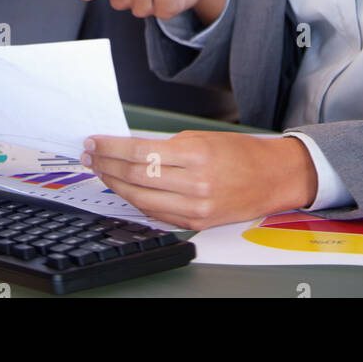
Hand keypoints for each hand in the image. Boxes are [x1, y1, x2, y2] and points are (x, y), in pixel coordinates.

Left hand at [80, 130, 317, 229]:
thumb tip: (131, 150)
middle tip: (90, 156)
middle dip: (107, 166)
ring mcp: (195, 208)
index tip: (94, 142)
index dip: (111, 148)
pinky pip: (157, 214)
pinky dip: (137, 201)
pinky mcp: (196, 223)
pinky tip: (125, 190)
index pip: (140, 152)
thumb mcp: (202, 138)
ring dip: (116, 185)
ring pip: (142, 199)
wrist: (272, 178)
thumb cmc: (240, 153)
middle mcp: (194, 184)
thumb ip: (167, 147)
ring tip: (102, 172)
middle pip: (136, 177)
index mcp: (196, 155)